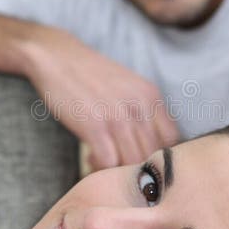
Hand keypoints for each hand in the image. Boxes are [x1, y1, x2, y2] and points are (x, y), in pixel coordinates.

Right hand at [26, 27, 179, 167]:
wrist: (56, 56)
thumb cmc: (90, 76)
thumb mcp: (128, 87)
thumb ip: (143, 111)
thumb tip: (151, 144)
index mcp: (151, 96)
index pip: (172, 139)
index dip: (156, 155)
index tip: (139, 159)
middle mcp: (140, 106)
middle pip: (152, 154)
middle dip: (136, 169)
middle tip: (118, 169)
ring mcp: (118, 116)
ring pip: (132, 162)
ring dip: (117, 172)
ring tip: (103, 165)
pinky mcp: (94, 125)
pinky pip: (108, 163)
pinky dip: (100, 169)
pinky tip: (91, 159)